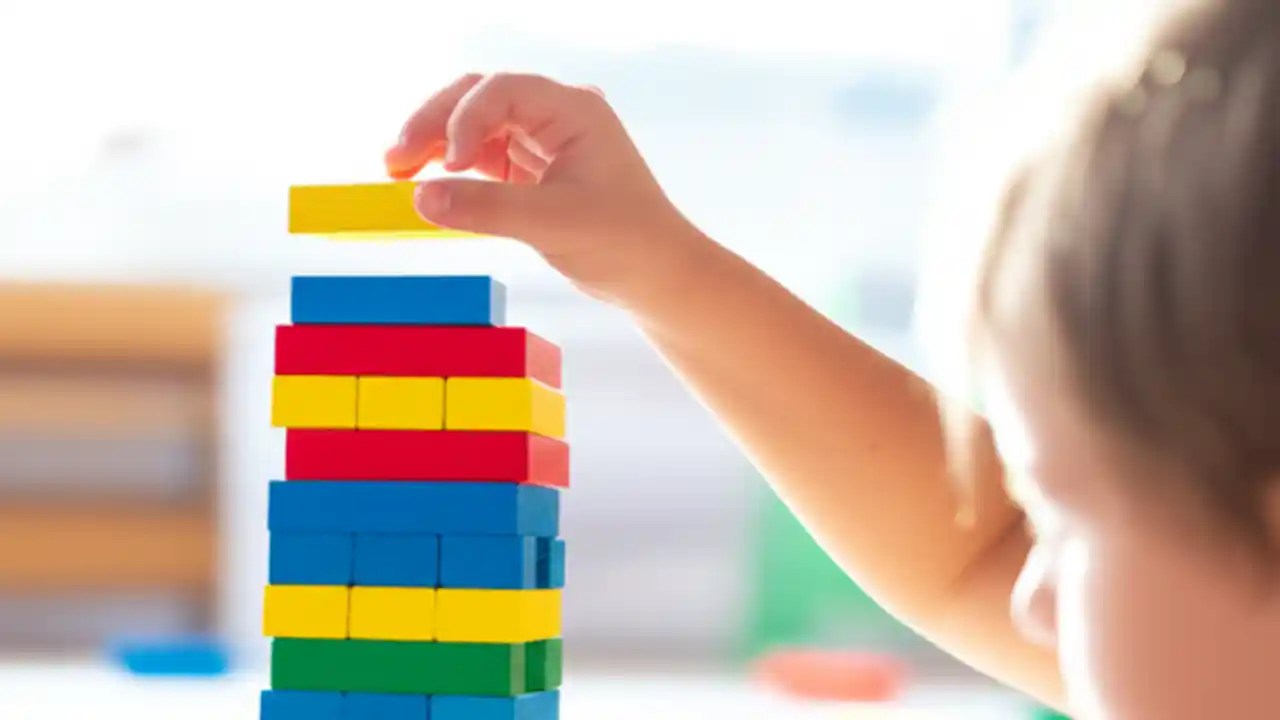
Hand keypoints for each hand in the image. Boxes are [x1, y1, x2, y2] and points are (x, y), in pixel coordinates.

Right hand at [385, 72, 709, 306]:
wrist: (657, 275)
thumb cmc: (626, 242)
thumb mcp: (554, 224)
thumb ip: (487, 209)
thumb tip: (421, 197)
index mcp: (575, 110)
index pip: (503, 92)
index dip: (465, 120)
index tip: (448, 164)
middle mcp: (557, 116)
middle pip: (478, 98)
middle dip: (434, 124)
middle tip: (394, 159)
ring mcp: (541, 141)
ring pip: (473, 125)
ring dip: (435, 143)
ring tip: (396, 169)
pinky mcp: (529, 171)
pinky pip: (480, 157)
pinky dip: (451, 168)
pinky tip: (424, 183)